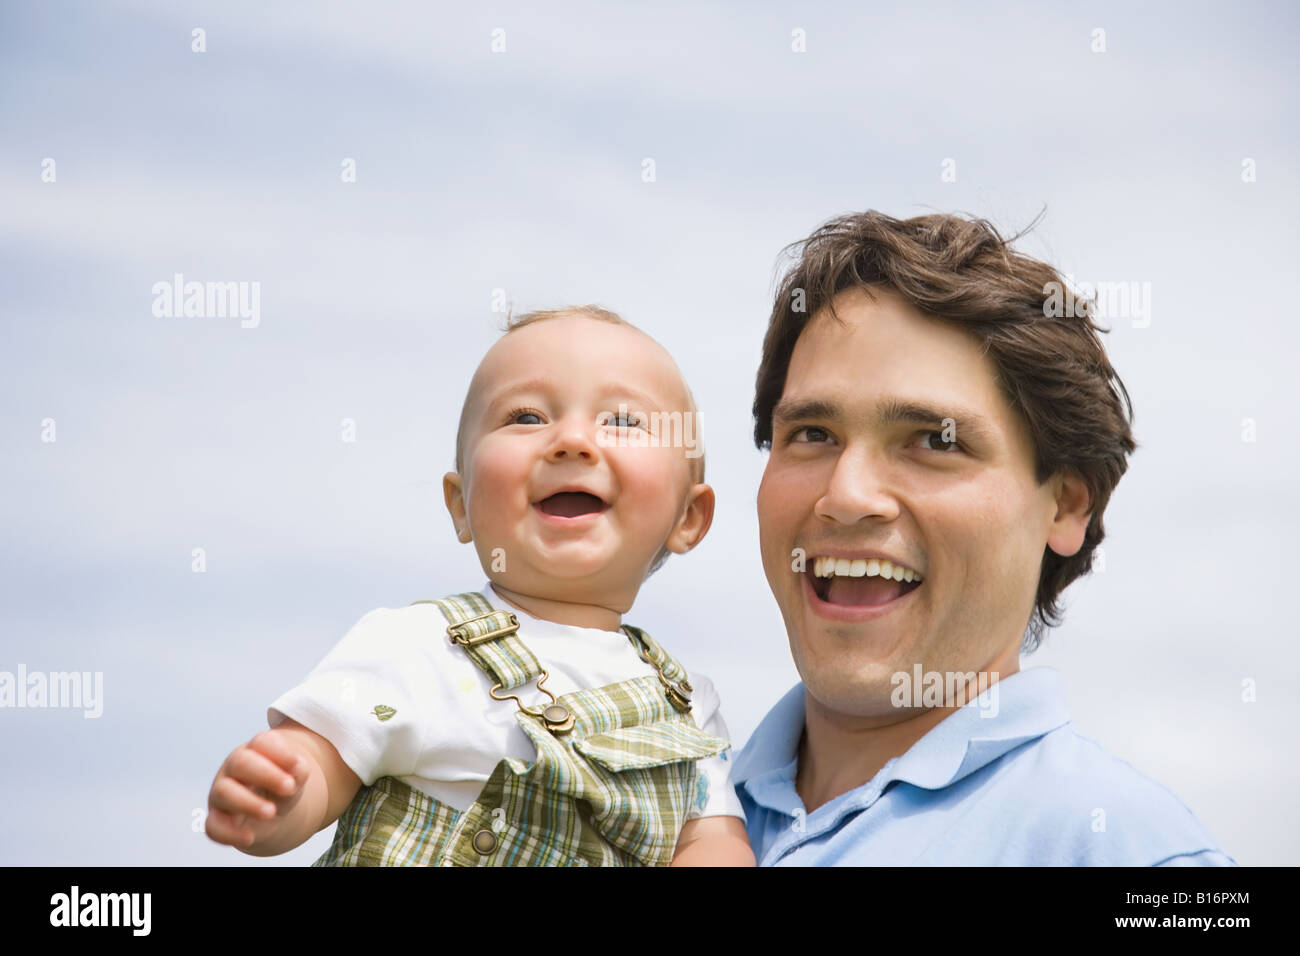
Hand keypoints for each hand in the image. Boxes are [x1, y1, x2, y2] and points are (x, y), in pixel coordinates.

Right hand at [206, 730, 310, 849]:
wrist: (271, 812)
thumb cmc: (281, 787)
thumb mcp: (295, 778)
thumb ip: (299, 772)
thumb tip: (298, 770)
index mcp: (256, 751)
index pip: (262, 743)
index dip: (280, 753)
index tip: (299, 766)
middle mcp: (234, 768)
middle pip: (240, 762)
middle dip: (266, 774)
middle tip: (289, 787)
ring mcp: (221, 793)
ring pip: (224, 793)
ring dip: (248, 803)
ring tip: (271, 812)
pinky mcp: (216, 819)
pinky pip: (213, 826)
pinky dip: (230, 834)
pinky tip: (249, 837)